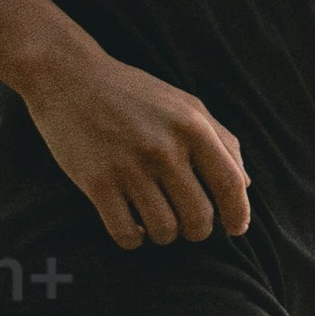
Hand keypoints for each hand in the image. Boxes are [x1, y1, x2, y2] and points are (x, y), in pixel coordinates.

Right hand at [15, 39, 249, 246]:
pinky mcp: (95, 181)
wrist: (68, 76)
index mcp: (193, 128)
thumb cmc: (134, 94)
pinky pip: (125, 232)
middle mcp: (164, 149)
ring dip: (165, 235)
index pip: (231, 185)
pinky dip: (134, 239)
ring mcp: (128, 166)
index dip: (239, 215)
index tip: (236, 230)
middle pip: (199, 216)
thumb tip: (246, 185)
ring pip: (164, 230)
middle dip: (198, 230)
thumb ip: (222, 140)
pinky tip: (133, 227)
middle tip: (189, 225)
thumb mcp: (187, 105)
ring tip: (158, 222)